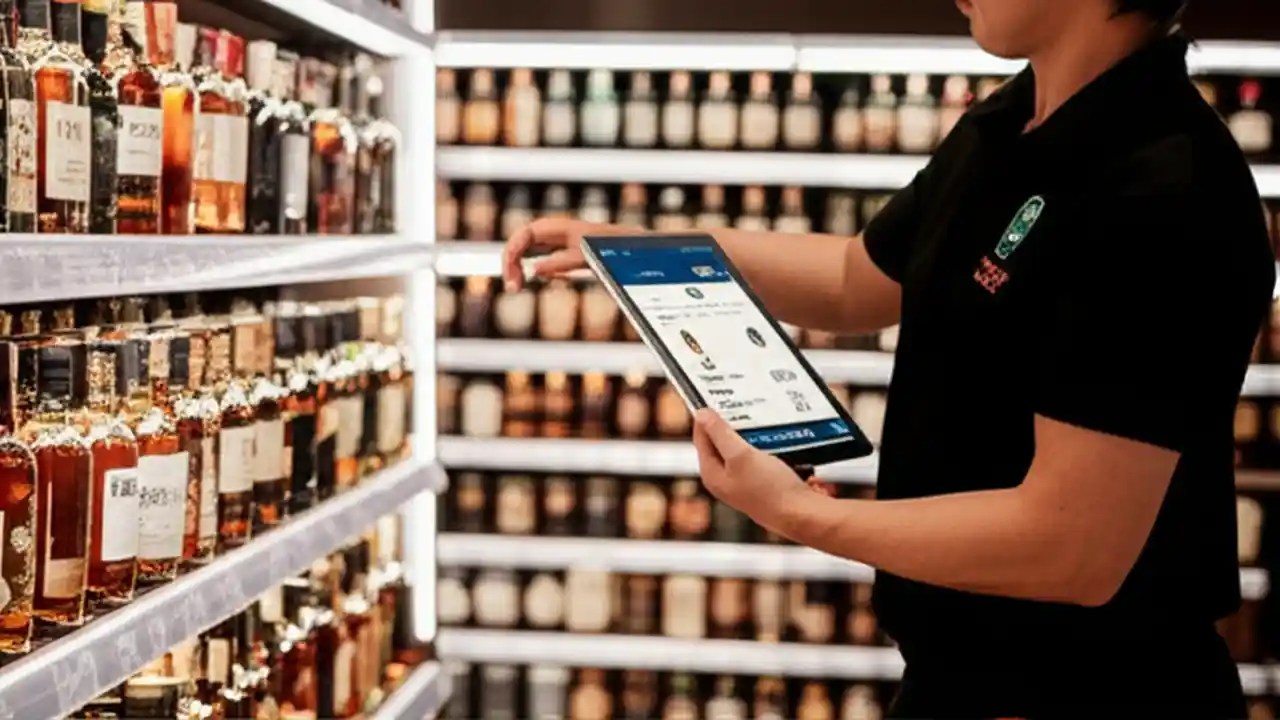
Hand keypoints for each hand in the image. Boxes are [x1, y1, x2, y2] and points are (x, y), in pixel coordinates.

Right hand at [502, 217, 618, 291]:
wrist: (625, 244)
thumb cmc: (608, 246)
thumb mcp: (585, 256)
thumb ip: (560, 262)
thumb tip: (535, 270)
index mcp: (555, 227)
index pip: (522, 237)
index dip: (511, 255)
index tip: (512, 277)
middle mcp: (551, 231)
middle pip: (519, 244)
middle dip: (512, 264)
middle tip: (513, 288)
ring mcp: (554, 240)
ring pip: (526, 252)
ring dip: (519, 269)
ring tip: (517, 287)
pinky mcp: (559, 251)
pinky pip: (539, 259)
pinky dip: (534, 271)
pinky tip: (540, 280)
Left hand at [692, 409, 807, 529]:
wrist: (801, 514)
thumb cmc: (770, 489)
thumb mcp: (741, 455)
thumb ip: (720, 434)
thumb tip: (701, 415)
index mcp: (712, 474)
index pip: (701, 437)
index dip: (706, 416)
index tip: (714, 396)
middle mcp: (724, 480)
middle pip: (721, 443)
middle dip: (730, 424)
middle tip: (740, 402)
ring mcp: (743, 483)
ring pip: (742, 448)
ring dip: (750, 434)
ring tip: (760, 417)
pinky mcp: (761, 484)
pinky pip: (759, 457)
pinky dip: (765, 445)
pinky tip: (775, 437)